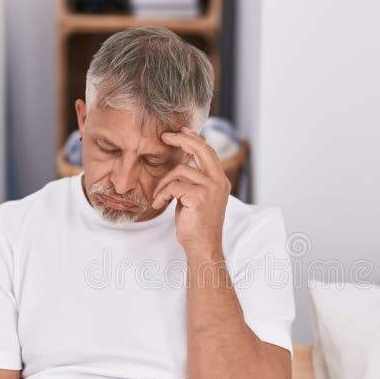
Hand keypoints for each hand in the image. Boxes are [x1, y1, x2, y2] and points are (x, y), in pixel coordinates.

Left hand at [152, 127, 230, 257]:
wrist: (203, 247)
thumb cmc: (196, 224)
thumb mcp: (196, 197)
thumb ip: (194, 180)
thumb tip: (183, 162)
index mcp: (220, 180)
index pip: (208, 151)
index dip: (193, 138)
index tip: (180, 131)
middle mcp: (219, 181)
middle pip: (201, 149)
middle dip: (181, 139)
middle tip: (165, 136)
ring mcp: (211, 188)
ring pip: (181, 170)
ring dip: (164, 183)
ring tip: (159, 196)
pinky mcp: (199, 196)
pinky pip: (174, 186)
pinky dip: (162, 194)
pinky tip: (159, 204)